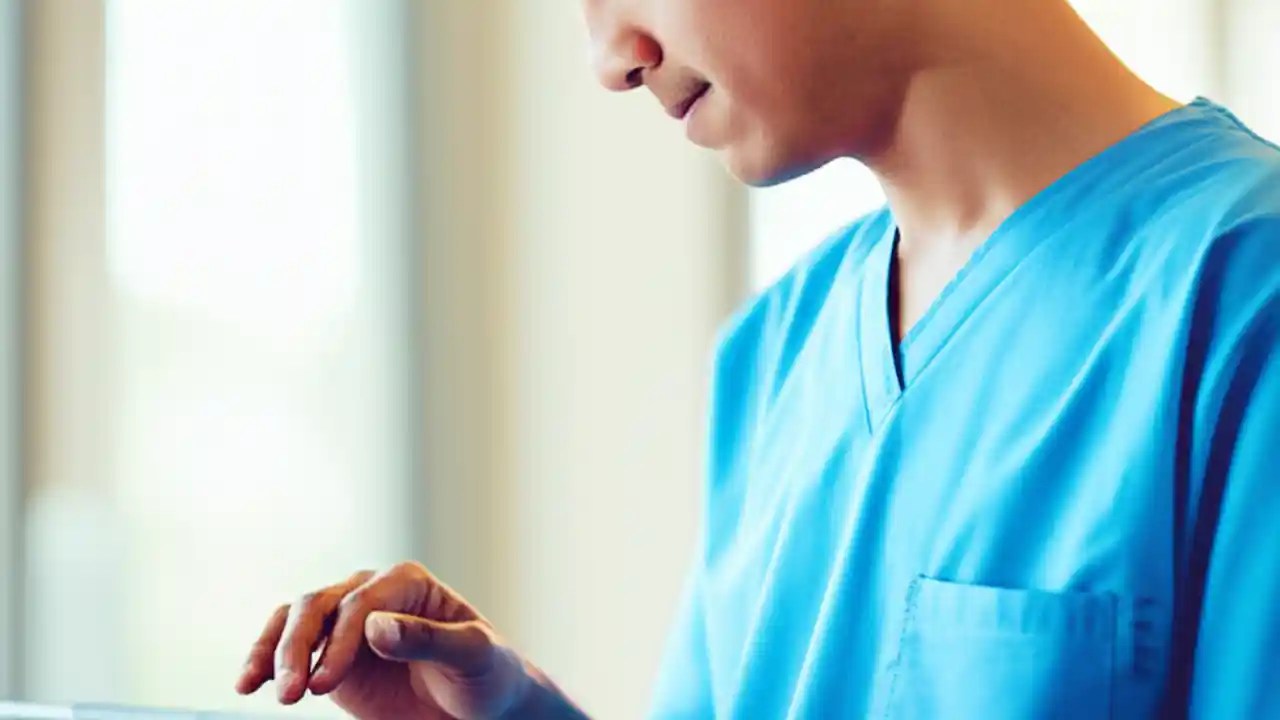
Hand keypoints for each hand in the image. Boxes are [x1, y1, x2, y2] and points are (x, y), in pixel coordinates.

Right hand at [235, 562, 532, 719]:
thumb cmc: (488, 672)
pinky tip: (248, 683)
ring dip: (272, 652)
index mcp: (407, 581)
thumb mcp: (472, 654)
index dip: (339, 641)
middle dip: (296, 647)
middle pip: (318, 605)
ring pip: (296, 621)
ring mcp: (349, 621)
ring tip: (255, 688)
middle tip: (289, 694)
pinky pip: (290, 648)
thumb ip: (429, 638)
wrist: (483, 703)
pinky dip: (265, 661)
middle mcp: (372, 592)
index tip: (325, 683)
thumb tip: (375, 625)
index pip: (360, 603)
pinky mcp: (333, 653)